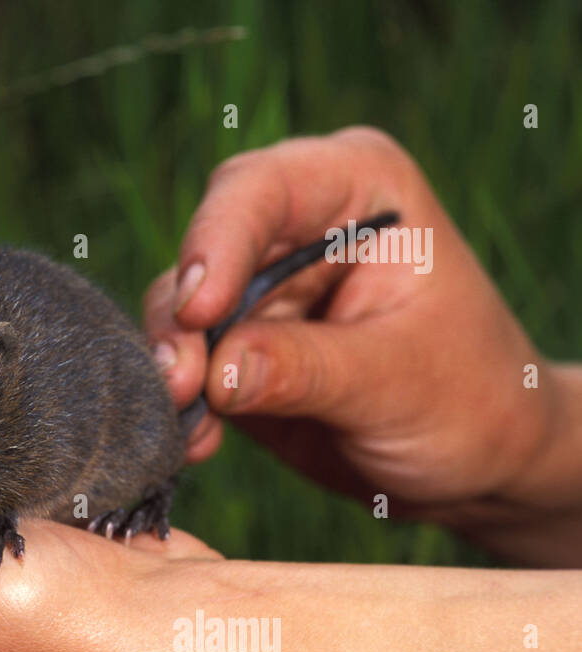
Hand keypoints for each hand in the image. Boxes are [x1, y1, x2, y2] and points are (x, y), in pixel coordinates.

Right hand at [145, 126, 581, 564]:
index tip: (200, 314)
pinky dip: (179, 404)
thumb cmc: (471, 400)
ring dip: (174, 369)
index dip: (217, 242)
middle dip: (183, 319)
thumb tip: (213, 371)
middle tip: (179, 385)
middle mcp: (295, 226)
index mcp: (357, 190)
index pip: (261, 190)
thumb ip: (304, 369)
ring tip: (190, 428)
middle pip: (204, 250)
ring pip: (179, 310)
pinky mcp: (234, 346)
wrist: (478, 462)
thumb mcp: (398, 382)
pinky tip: (196, 443)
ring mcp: (260, 288)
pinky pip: (182, 363)